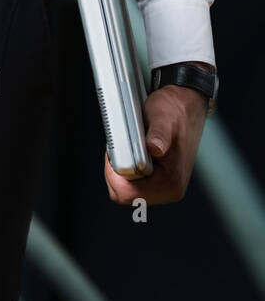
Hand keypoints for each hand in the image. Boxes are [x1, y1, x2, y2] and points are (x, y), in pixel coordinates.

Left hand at [104, 83, 208, 204]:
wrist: (185, 106)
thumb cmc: (174, 111)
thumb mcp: (162, 117)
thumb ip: (158, 134)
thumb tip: (154, 149)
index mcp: (171, 182)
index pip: (128, 193)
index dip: (115, 173)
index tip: (117, 150)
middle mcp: (169, 189)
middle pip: (125, 194)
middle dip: (116, 171)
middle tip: (121, 146)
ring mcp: (164, 187)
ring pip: (126, 189)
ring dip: (121, 168)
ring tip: (128, 146)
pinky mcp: (158, 180)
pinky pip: (131, 182)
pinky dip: (125, 167)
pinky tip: (132, 150)